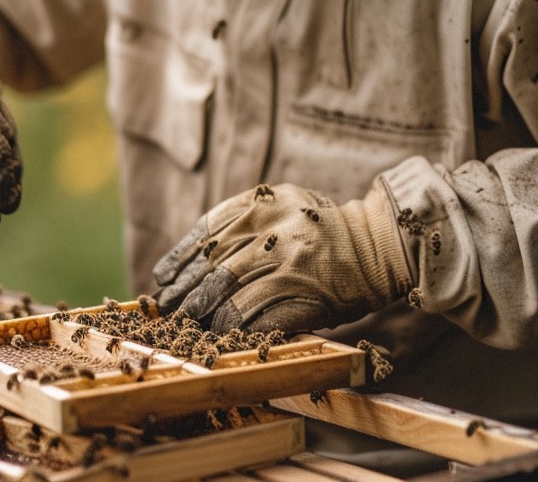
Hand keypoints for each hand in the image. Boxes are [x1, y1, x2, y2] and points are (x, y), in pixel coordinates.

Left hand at [153, 182, 410, 332]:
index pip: (205, 232)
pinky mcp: (298, 291)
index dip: (180, 258)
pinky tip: (223, 334)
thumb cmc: (322, 231)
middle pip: (211, 264)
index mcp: (260, 203)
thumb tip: (197, 254)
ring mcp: (283, 259)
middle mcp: (268, 228)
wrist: (374, 245)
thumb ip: (244, 221)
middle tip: (170, 308)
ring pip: (226, 290)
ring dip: (204, 312)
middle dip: (187, 290)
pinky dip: (233, 327)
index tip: (163, 277)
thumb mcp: (282, 207)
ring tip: (192, 324)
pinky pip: (253, 314)